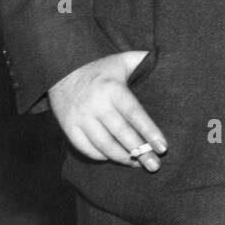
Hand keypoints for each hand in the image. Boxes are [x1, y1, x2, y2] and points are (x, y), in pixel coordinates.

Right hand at [47, 51, 166, 171]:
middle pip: (121, 134)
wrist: (61, 70)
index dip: (149, 132)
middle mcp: (96, 104)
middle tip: (155, 165)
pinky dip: (101, 156)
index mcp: (112, 88)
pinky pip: (86, 148)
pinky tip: (116, 158)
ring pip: (104, 145)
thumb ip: (143, 60)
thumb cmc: (101, 67)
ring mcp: (80, 117)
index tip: (163, 147)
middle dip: (140, 152)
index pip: (134, 114)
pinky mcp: (68, 127)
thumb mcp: (122, 60)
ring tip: (138, 164)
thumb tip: (164, 60)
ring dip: (122, 157)